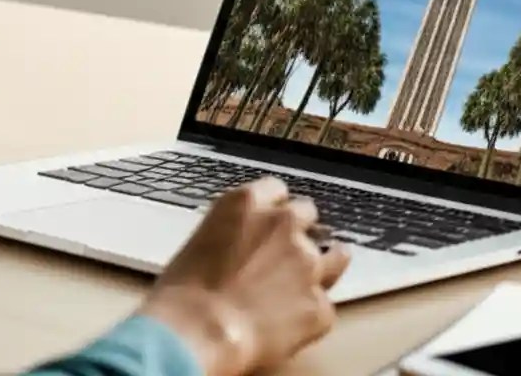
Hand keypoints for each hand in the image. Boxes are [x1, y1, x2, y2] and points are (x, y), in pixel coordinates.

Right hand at [139, 177, 350, 375]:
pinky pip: (323, 306)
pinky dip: (309, 314)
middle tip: (285, 253)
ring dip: (325, 264)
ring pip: (336, 255)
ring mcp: (308, 264)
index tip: (270, 220)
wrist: (200, 330)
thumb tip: (237, 247)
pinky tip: (289, 323)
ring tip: (307, 282)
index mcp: (248, 203)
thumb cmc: (184, 292)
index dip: (273, 208)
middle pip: (307, 215)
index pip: (275, 190)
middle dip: (300, 231)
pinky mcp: (319, 304)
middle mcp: (284, 225)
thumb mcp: (199, 243)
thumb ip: (231, 233)